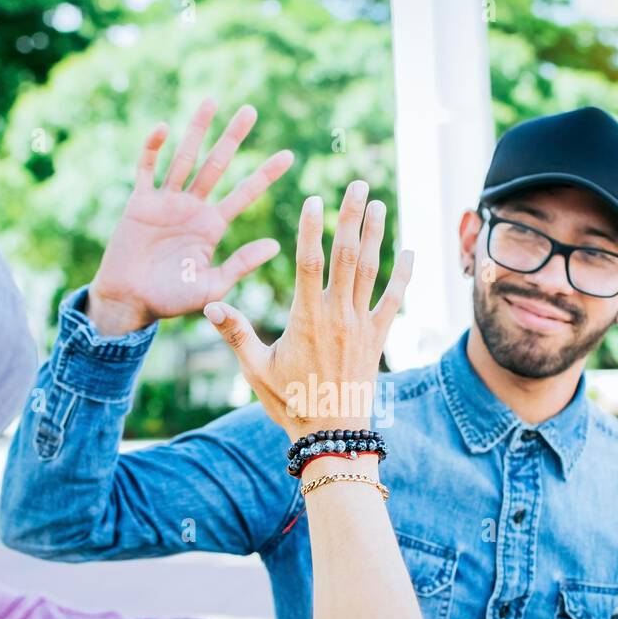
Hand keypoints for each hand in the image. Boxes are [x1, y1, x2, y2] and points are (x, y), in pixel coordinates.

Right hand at [87, 99, 294, 334]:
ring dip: (197, 130)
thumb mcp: (212, 285)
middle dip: (233, 138)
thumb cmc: (171, 300)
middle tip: (251, 110)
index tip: (289, 155)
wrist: (130, 302)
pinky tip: (164, 127)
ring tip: (212, 101)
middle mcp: (193, 208)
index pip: (245, 194)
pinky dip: (153, 149)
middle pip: (217, 165)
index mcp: (212, 226)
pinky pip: (147, 169)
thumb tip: (275, 244)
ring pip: (185, 158)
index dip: (265, 175)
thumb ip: (241, 264)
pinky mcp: (140, 202)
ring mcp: (166, 202)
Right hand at [203, 180, 413, 442]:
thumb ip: (235, 333)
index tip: (314, 199)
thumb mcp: (255, 369)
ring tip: (379, 204)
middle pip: (347, 256)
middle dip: (352, 217)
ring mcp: (361, 326)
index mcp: (306, 319)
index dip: (311, 229)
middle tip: (359, 185)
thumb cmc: (289, 402)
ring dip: (377, 236)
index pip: (309, 263)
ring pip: (371, 271)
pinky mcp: (377, 338)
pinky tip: (410, 251)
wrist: (332, 433)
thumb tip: (207, 305)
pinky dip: (403, 276)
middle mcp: (337, 316)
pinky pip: (393, 300)